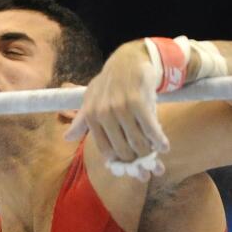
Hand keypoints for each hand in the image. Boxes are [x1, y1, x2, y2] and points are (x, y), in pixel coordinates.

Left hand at [65, 42, 169, 176]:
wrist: (128, 60)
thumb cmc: (109, 84)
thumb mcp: (91, 100)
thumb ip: (81, 121)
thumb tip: (66, 138)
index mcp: (92, 117)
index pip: (108, 152)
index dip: (121, 165)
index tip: (132, 170)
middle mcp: (104, 114)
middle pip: (124, 151)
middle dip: (138, 164)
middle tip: (149, 169)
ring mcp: (121, 108)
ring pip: (139, 143)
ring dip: (151, 154)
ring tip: (157, 157)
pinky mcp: (138, 102)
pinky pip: (151, 130)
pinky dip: (160, 141)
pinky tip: (165, 146)